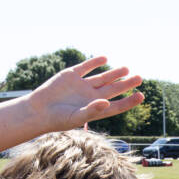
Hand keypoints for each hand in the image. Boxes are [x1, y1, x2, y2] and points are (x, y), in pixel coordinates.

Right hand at [28, 55, 144, 131]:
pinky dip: (95, 62)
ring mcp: (82, 85)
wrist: (38, 110)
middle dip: (126, 84)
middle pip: (113, 89)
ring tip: (126, 68)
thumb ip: (92, 110)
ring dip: (114, 73)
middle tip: (139, 77)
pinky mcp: (71, 75)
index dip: (129, 101)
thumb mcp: (76, 117)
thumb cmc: (57, 119)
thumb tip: (107, 102)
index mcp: (95, 109)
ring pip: (102, 77)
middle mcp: (91, 97)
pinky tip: (105, 59)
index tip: (141, 96)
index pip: (116, 105)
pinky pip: (86, 67)